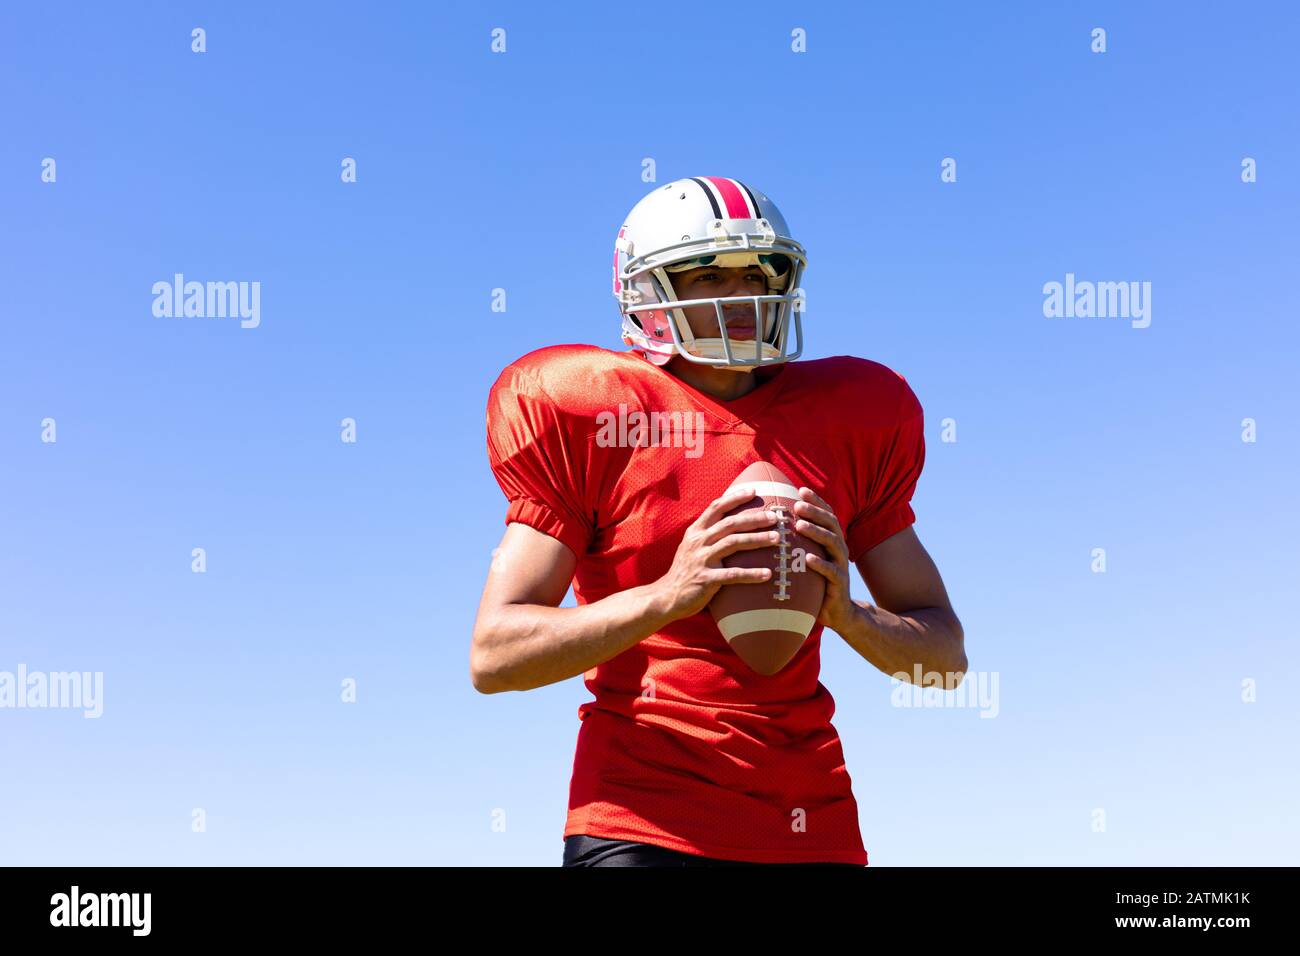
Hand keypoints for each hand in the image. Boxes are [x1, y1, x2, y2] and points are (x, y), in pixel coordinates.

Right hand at [653, 486, 779, 621]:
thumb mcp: (692, 546)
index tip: (753, 491)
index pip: (716, 507)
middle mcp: (698, 542)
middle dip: (754, 518)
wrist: (667, 596)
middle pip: (730, 524)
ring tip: (777, 539)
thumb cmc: (686, 570)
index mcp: (696, 531)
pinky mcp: (706, 579)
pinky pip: (733, 574)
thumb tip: (731, 522)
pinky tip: (767, 574)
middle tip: (774, 517)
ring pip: (733, 543)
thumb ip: (708, 534)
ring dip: (757, 539)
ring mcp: (701, 559)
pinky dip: (751, 574)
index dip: (735, 498)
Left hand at [793, 487, 858, 634]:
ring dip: (816, 532)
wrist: (837, 612)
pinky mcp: (839, 584)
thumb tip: (775, 521)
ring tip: (800, 525)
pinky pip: (831, 572)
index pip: (826, 515)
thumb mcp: (809, 558)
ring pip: (832, 544)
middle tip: (798, 505)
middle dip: (815, 512)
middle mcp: (839, 549)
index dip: (816, 501)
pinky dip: (820, 564)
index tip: (801, 489)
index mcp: (831, 540)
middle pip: (831, 524)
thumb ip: (799, 541)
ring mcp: (841, 565)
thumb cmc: (816, 582)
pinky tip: (808, 559)